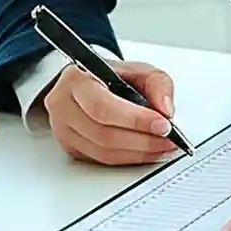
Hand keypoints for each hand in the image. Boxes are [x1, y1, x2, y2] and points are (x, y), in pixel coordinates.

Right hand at [44, 59, 178, 165]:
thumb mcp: (137, 70)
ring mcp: (63, 129)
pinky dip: (128, 159)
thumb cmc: (109, 77)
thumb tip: (165, 110)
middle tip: (168, 140)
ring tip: (161, 147)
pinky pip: (101, 160)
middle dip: (142, 140)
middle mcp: (63, 105)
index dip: (135, 120)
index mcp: (76, 80)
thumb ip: (157, 84)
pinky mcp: (70, 147)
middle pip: (103, 134)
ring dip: (138, 153)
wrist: (87, 85)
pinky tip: (144, 151)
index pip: (102, 106)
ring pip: (103, 152)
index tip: (163, 125)